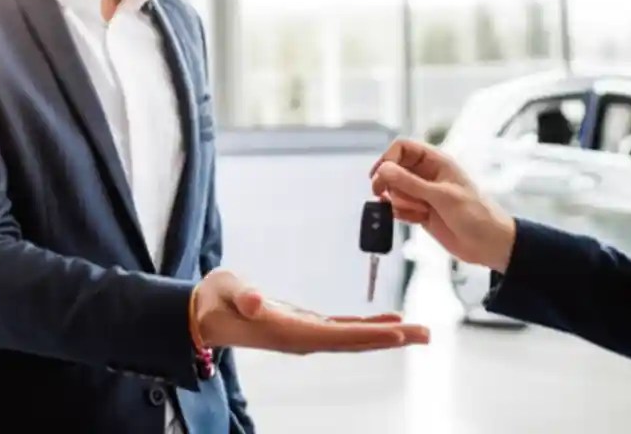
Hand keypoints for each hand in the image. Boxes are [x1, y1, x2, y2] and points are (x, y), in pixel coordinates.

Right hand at [191, 270, 429, 353]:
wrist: (204, 313)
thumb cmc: (214, 300)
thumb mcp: (225, 291)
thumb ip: (241, 296)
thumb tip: (256, 303)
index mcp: (289, 331)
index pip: (337, 335)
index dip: (369, 333)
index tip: (398, 333)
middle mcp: (303, 339)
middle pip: (355, 341)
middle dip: (391, 338)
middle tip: (426, 335)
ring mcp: (306, 335)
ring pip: (354, 337)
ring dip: (386, 334)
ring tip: (417, 330)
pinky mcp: (306, 326)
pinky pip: (345, 329)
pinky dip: (369, 325)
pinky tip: (389, 321)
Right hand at [369, 138, 516, 272]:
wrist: (489, 245)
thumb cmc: (476, 215)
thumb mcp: (442, 196)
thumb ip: (410, 183)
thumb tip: (383, 169)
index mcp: (436, 162)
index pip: (402, 148)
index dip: (388, 159)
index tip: (381, 175)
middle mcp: (427, 175)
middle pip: (393, 169)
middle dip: (388, 183)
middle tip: (384, 195)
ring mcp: (422, 194)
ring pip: (394, 190)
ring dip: (398, 201)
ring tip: (418, 211)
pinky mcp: (420, 211)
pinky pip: (399, 207)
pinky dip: (401, 214)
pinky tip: (417, 219)